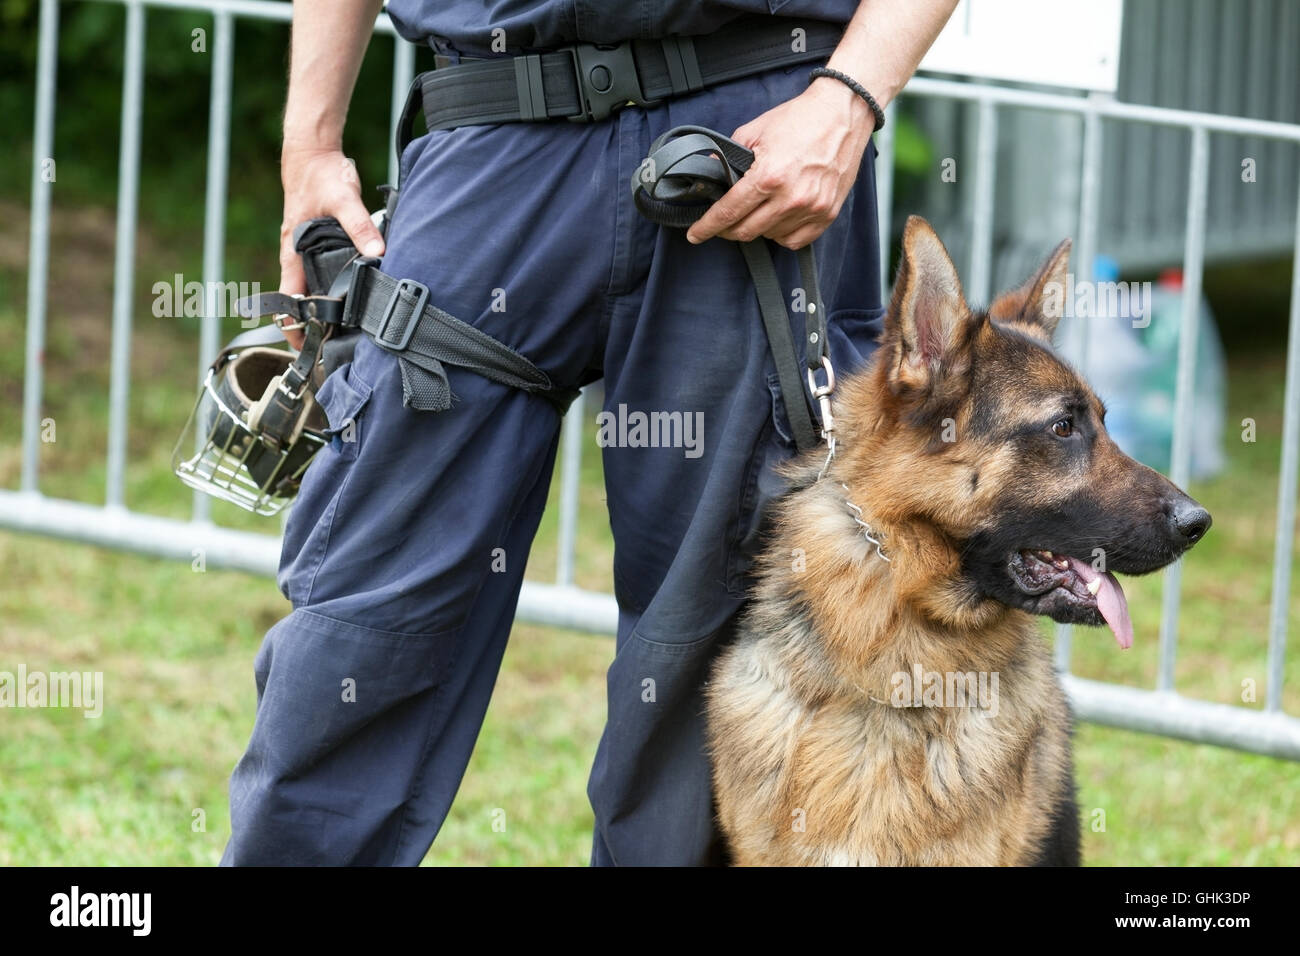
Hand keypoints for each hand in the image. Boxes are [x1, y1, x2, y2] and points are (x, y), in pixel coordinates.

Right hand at [277, 146, 384, 347]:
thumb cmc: (321, 174)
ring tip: (344, 334)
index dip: (293, 326)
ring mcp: (305, 250)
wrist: (313, 150)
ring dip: (323, 310)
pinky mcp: (317, 243)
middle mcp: (296, 255)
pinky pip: (322, 273)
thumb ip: (361, 226)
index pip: (286, 299)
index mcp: (293, 251)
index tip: (307, 347)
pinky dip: (332, 289)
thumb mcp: (344, 199)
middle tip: (331, 350)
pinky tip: (352, 300)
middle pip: (299, 301)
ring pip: (311, 288)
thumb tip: (378, 254)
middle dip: (310, 326)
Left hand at [686, 78, 873, 249]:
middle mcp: (790, 198)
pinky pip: (795, 240)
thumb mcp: (755, 131)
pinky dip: (781, 234)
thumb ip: (729, 156)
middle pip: (746, 231)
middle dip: (728, 230)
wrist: (842, 113)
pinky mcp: (827, 213)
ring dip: (757, 228)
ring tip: (757, 209)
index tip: (695, 235)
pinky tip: (777, 219)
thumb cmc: (799, 119)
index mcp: (768, 176)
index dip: (707, 227)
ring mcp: (811, 208)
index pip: (728, 212)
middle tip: (723, 223)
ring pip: (769, 236)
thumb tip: (709, 171)